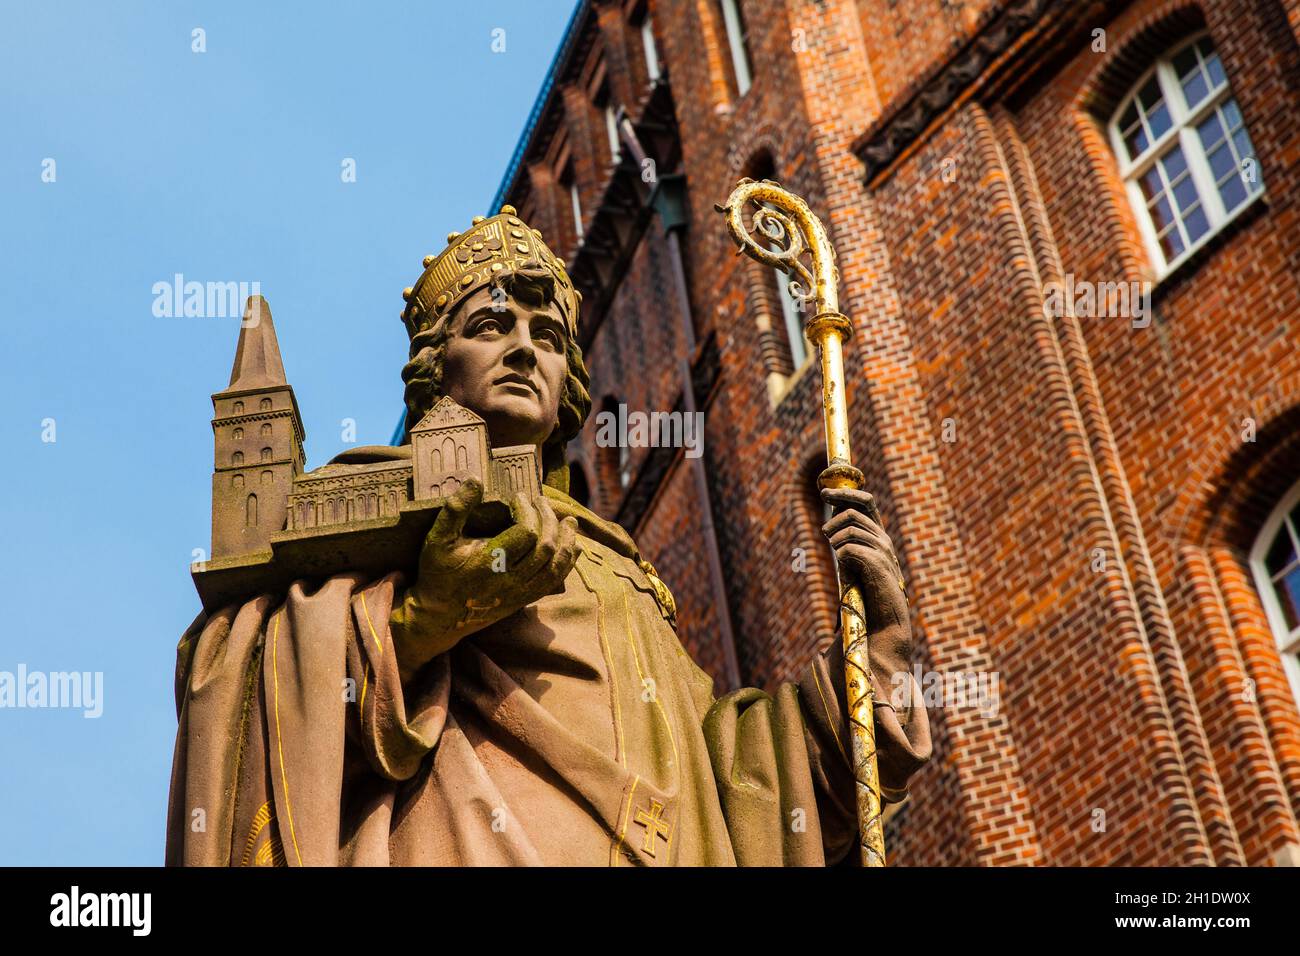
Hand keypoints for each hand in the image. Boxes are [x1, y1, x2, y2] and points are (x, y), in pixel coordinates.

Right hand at [390, 478, 579, 678]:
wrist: (440, 616)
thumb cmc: (438, 573)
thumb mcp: (437, 539)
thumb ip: (455, 509)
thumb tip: (475, 480)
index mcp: (489, 562)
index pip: (525, 533)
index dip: (528, 511)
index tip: (520, 497)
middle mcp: (509, 580)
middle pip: (545, 547)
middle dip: (548, 520)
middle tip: (541, 502)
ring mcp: (520, 592)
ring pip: (555, 566)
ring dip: (566, 541)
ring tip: (569, 521)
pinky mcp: (524, 599)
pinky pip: (554, 581)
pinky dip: (567, 563)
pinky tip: (573, 546)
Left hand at [820, 487, 907, 634]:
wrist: (884, 620)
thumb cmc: (868, 593)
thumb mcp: (856, 561)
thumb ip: (848, 542)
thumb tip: (830, 523)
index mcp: (879, 534)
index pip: (866, 501)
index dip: (844, 492)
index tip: (824, 492)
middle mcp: (883, 538)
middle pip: (853, 512)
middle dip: (833, 519)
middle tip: (824, 532)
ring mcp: (882, 550)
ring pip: (849, 529)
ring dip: (835, 540)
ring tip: (835, 554)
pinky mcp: (877, 563)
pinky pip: (849, 548)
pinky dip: (841, 555)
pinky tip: (843, 565)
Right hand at [821, 487, 925, 782]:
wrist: (878, 702)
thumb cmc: (878, 715)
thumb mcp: (887, 730)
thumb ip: (894, 738)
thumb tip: (901, 751)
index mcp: (895, 630)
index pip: (889, 582)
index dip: (867, 561)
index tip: (837, 551)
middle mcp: (894, 602)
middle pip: (885, 551)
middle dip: (859, 535)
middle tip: (828, 538)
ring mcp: (882, 588)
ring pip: (878, 536)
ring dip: (857, 517)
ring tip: (827, 514)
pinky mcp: (867, 580)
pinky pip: (865, 536)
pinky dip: (853, 512)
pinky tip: (831, 493)